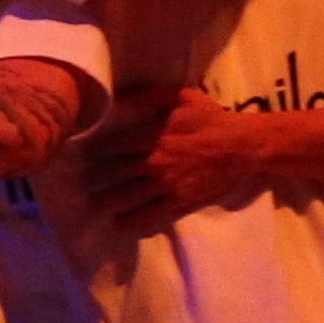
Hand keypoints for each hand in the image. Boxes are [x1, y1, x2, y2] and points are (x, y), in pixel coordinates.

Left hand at [76, 89, 269, 230]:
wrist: (242, 149)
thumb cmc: (212, 120)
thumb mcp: (182, 97)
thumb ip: (148, 97)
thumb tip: (118, 101)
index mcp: (151, 137)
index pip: (111, 146)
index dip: (93, 152)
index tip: (81, 157)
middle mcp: (153, 163)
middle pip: (113, 175)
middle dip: (94, 181)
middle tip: (81, 185)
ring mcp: (165, 186)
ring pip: (126, 198)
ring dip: (107, 203)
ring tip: (94, 206)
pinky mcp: (178, 204)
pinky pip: (149, 217)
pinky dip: (131, 222)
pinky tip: (118, 225)